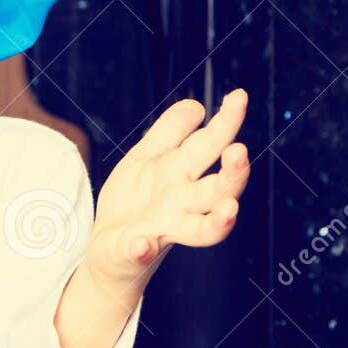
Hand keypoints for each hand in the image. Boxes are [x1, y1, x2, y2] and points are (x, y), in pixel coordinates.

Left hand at [85, 88, 250, 288]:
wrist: (109, 245)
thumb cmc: (136, 198)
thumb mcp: (147, 155)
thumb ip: (170, 130)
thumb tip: (198, 106)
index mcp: (183, 172)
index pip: (211, 145)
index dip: (226, 121)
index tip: (238, 97)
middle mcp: (182, 202)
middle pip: (216, 188)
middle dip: (232, 174)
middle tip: (238, 152)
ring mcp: (163, 228)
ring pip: (201, 228)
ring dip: (217, 220)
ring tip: (229, 209)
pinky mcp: (137, 251)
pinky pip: (142, 251)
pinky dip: (143, 248)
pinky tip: (142, 243)